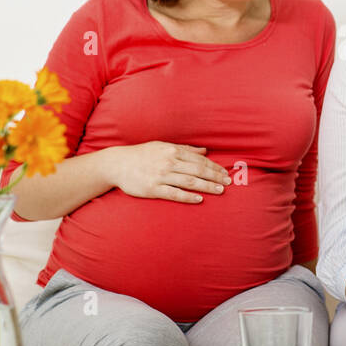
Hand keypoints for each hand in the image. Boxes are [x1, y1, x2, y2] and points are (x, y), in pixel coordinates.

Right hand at [106, 141, 232, 203]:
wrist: (116, 164)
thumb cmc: (141, 155)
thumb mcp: (163, 146)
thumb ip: (185, 148)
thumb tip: (205, 150)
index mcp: (172, 150)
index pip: (199, 159)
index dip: (214, 167)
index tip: (225, 173)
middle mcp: (168, 162)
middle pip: (198, 170)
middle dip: (215, 176)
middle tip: (228, 183)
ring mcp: (160, 176)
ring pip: (189, 182)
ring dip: (207, 186)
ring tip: (220, 191)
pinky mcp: (152, 189)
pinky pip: (174, 194)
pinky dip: (188, 197)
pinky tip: (199, 199)